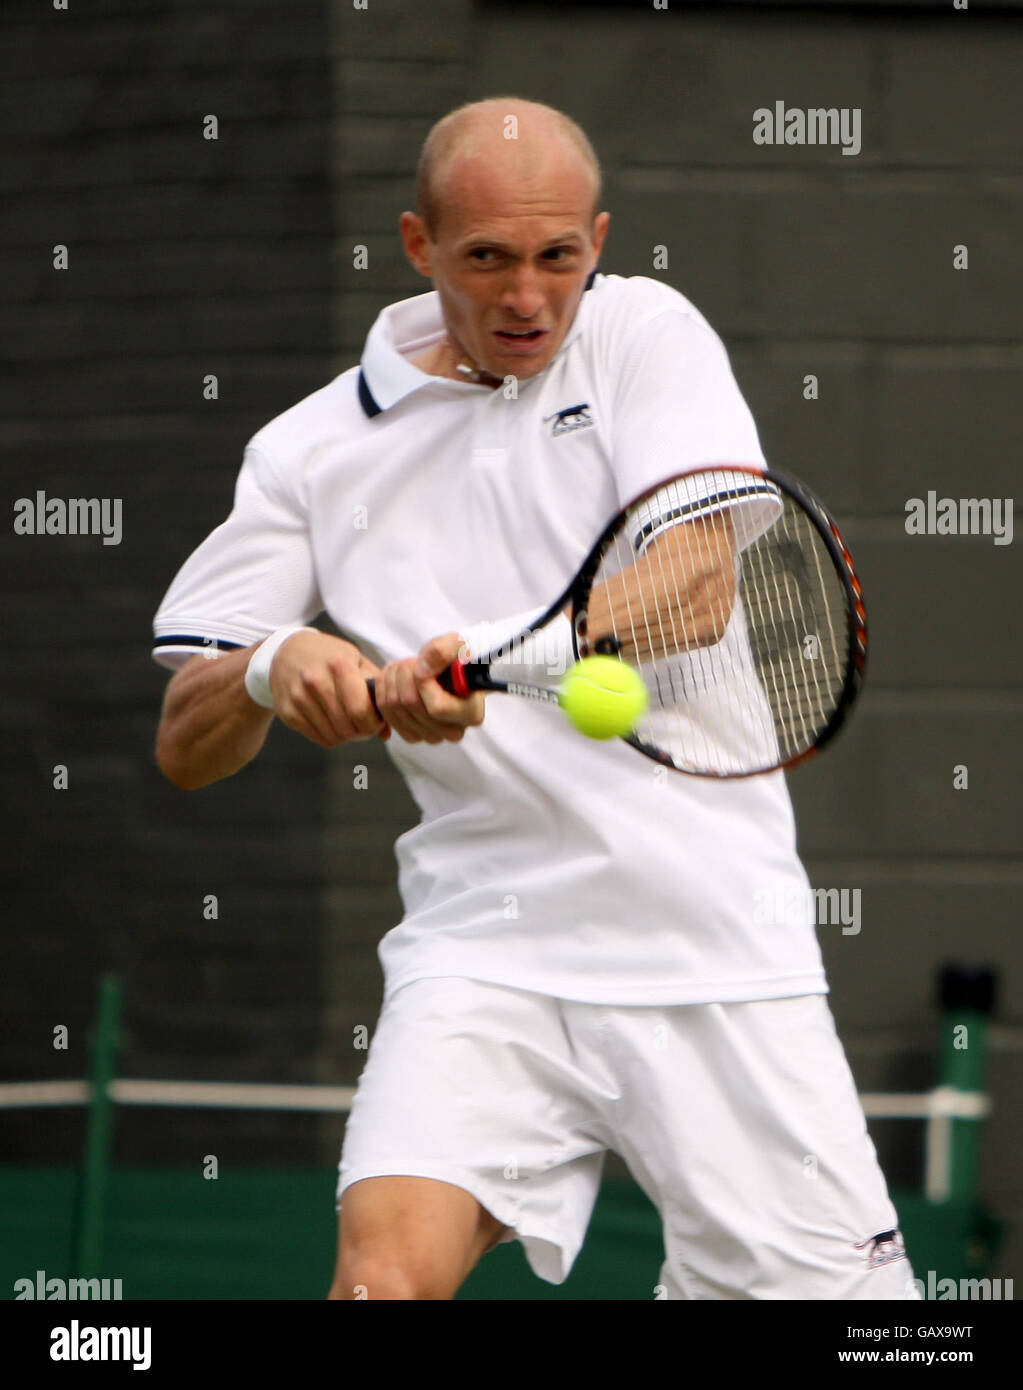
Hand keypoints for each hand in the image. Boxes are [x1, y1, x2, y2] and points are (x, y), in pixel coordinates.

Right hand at [268, 630, 388, 746]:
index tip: (377, 720)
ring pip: (334, 737)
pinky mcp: (287, 712)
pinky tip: (334, 722)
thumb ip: (377, 692)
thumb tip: (386, 734)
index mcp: (338, 664)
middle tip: (365, 725)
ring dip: (347, 736)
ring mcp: (298, 697)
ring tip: (350, 723)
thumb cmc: (331, 657)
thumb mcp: (357, 661)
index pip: (360, 710)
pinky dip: (331, 736)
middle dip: (363, 732)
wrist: (287, 651)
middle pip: (348, 727)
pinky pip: (319, 738)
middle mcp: (315, 681)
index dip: (374, 723)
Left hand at [371, 632, 485, 744]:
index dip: (422, 681)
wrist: (447, 673)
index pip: (437, 707)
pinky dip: (384, 691)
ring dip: (391, 679)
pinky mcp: (412, 736)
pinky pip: (387, 713)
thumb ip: (443, 652)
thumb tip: (422, 670)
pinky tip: (392, 679)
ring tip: (401, 666)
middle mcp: (453, 731)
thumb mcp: (456, 645)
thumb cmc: (456, 661)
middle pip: (411, 704)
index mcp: (472, 714)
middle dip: (404, 673)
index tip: (421, 664)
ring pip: (396, 706)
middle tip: (409, 661)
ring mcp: (432, 736)